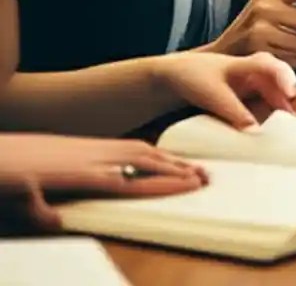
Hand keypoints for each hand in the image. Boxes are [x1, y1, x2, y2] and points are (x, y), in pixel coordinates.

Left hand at [0, 134, 206, 232]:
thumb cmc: (4, 173)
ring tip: (192, 167)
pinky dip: (148, 150)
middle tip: (206, 177)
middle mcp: (91, 157)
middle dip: (178, 169)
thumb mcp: (16, 198)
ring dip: (169, 159)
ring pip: (138, 150)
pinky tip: (156, 155)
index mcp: (80, 173)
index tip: (191, 186)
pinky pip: (125, 145)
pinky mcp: (83, 145)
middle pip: (144, 161)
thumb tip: (59, 220)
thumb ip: (40, 210)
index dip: (163, 184)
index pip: (131, 180)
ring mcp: (89, 148)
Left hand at [153, 51, 295, 129]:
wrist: (180, 80)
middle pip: (295, 90)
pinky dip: (291, 132)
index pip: (275, 68)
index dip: (285, 78)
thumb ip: (233, 110)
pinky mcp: (265, 115)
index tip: (290, 92)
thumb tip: (255, 133)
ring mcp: (269, 98)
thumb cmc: (195, 77)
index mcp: (256, 65)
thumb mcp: (210, 92)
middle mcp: (269, 81)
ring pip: (294, 108)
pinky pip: (283, 123)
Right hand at [210, 0, 295, 66]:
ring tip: (280, 46)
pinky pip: (294, 59)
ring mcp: (260, 27)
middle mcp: (265, 4)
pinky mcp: (260, 50)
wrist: (220, 55)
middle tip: (291, 34)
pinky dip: (290, 62)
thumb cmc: (256, 29)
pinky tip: (274, 57)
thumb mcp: (273, 4)